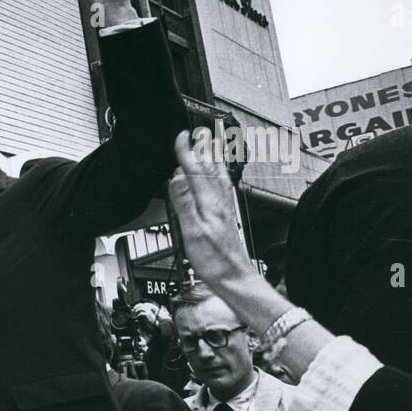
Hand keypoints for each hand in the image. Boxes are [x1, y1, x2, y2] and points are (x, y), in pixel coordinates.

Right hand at [168, 131, 260, 293]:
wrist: (235, 278)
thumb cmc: (214, 260)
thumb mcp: (193, 232)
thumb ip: (184, 203)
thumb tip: (176, 178)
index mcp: (208, 203)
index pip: (195, 171)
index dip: (186, 153)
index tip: (181, 136)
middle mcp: (219, 202)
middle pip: (210, 169)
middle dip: (203, 149)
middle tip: (198, 132)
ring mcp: (225, 209)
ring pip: (218, 177)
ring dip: (212, 160)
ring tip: (211, 146)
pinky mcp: (227, 217)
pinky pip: (223, 189)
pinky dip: (219, 177)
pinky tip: (220, 178)